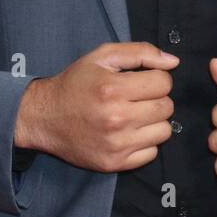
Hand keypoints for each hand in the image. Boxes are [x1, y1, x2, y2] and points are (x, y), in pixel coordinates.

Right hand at [14, 42, 178, 172]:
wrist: (44, 117)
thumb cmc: (75, 83)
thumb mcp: (101, 56)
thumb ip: (140, 52)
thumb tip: (173, 62)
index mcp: (113, 89)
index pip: (164, 83)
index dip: (155, 78)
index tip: (140, 81)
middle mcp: (116, 118)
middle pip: (166, 107)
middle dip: (155, 99)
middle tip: (137, 98)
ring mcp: (116, 144)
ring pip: (164, 131)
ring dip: (153, 122)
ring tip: (134, 116)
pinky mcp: (115, 163)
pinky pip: (151, 153)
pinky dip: (144, 143)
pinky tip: (129, 133)